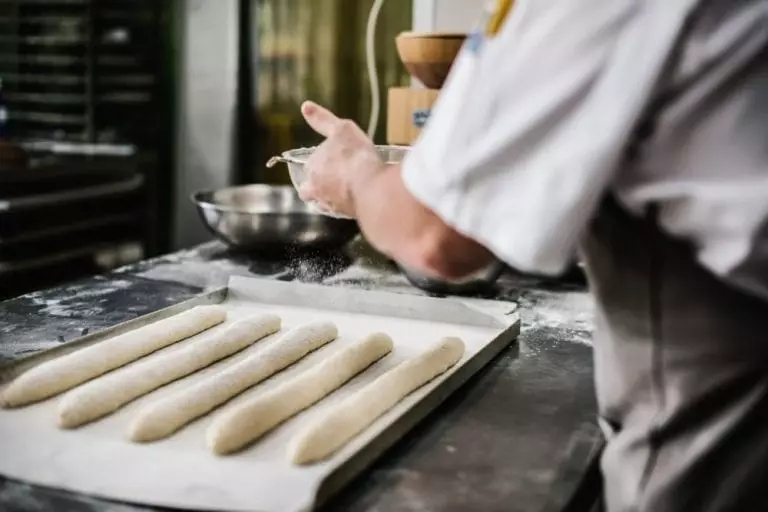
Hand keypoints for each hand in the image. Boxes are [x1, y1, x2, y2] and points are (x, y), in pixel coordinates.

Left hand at [299, 101, 384, 216]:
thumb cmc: (355, 155)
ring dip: (334, 197)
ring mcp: (332, 207)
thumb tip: (305, 106)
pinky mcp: (348, 217)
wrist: (373, 187)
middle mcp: (317, 192)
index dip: (321, 163)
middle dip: (321, 185)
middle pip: (313, 190)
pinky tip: (361, 197)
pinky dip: (350, 205)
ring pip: (326, 203)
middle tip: (339, 176)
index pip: (310, 168)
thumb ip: (323, 120)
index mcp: (312, 169)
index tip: (334, 160)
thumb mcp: (340, 129)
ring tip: (350, 188)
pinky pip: (345, 211)